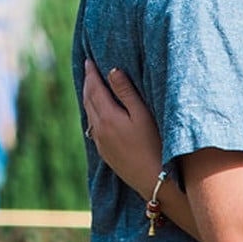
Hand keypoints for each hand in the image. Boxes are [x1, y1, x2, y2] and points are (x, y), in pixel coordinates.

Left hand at [81, 60, 164, 195]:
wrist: (154, 180)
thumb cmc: (155, 144)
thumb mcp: (143, 114)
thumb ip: (127, 92)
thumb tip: (112, 70)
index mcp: (108, 117)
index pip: (95, 89)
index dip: (92, 74)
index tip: (88, 60)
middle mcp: (99, 130)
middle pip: (88, 101)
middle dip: (87, 83)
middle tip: (88, 69)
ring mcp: (101, 143)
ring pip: (89, 115)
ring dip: (88, 98)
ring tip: (90, 87)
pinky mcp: (106, 153)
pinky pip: (93, 127)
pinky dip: (92, 113)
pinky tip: (98, 113)